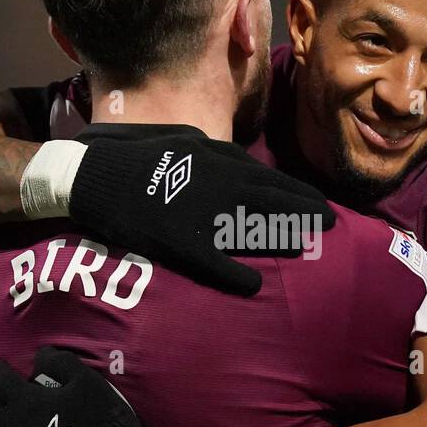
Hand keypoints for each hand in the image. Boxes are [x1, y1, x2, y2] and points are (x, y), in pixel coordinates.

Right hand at [69, 132, 335, 295]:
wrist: (96, 174)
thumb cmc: (139, 155)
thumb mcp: (185, 142)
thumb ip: (217, 153)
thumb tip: (240, 160)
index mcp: (220, 162)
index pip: (273, 179)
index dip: (301, 194)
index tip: (323, 206)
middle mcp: (219, 185)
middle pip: (274, 201)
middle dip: (305, 213)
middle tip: (331, 225)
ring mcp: (201, 214)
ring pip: (253, 228)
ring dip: (281, 238)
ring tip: (304, 246)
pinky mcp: (180, 240)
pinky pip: (213, 261)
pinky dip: (235, 273)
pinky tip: (252, 284)